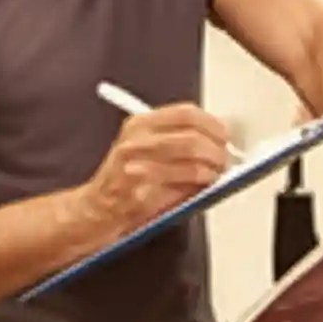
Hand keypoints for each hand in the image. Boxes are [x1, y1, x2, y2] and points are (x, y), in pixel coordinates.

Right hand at [83, 103, 232, 228]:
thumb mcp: (144, 146)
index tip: (224, 134)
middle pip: (191, 137)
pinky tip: (202, 186)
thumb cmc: (125, 178)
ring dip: (212, 168)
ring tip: (216, 173)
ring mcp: (138, 167)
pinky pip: (182, 186)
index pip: (185, 113)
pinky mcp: (143, 193)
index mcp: (139, 124)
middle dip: (216, 149)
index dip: (211, 123)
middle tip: (225, 157)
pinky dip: (199, 185)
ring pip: (191, 162)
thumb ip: (176, 138)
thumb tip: (216, 138)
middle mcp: (136, 142)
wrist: (98, 208)